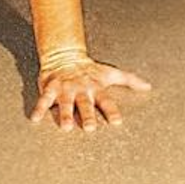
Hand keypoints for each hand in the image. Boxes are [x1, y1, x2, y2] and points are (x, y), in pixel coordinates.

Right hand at [30, 56, 151, 131]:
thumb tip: (148, 86)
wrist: (65, 55)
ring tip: (66, 127)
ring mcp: (65, 89)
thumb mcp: (110, 73)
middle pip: (85, 104)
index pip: (106, 101)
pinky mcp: (51, 88)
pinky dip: (39, 108)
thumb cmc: (90, 69)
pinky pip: (44, 99)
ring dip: (65, 115)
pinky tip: (36, 119)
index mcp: (96, 88)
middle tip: (89, 128)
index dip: (111, 111)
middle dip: (87, 116)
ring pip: (65, 103)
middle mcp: (81, 89)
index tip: (116, 122)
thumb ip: (129, 80)